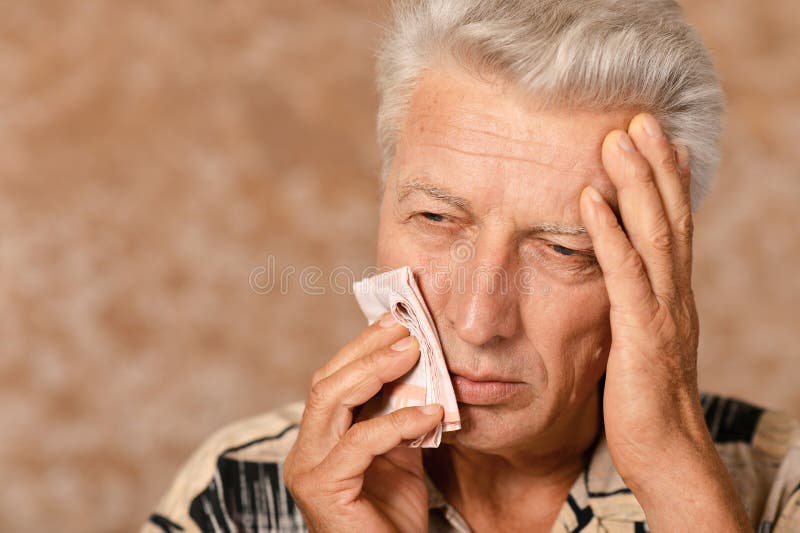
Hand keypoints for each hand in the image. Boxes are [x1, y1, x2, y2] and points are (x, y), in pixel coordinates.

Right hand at [283, 313, 443, 532]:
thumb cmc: (393, 517)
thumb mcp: (400, 455)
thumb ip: (399, 417)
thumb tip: (419, 368)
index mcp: (319, 439)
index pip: (332, 380)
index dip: (362, 348)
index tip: (397, 322)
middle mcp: (304, 450)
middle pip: (326, 382)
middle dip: (367, 350)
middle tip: (407, 330)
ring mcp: (308, 469)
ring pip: (332, 400)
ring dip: (375, 371)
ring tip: (414, 353)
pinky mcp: (322, 488)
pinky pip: (360, 441)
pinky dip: (398, 422)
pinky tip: (431, 412)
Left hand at [580, 113, 750, 529]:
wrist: (667, 454)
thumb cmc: (643, 401)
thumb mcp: (636, 341)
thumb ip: (627, 306)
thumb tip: (607, 280)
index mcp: (669, 294)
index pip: (670, 225)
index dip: (663, 179)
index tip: (648, 138)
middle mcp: (673, 294)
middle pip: (668, 217)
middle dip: (653, 164)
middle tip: (637, 117)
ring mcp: (662, 313)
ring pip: (652, 234)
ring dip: (635, 183)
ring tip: (617, 138)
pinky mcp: (641, 335)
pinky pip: (624, 275)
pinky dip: (608, 234)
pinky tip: (590, 200)